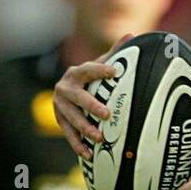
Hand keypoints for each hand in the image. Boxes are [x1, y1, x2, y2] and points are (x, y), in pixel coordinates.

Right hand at [53, 35, 133, 158]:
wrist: (66, 91)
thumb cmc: (90, 79)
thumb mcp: (99, 66)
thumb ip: (114, 53)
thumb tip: (131, 35)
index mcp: (76, 73)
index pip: (88, 69)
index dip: (101, 70)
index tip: (115, 72)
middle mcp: (65, 88)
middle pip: (78, 97)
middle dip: (91, 105)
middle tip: (107, 114)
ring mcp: (60, 105)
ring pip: (72, 118)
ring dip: (85, 128)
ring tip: (100, 137)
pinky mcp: (60, 120)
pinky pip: (68, 134)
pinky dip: (78, 145)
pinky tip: (89, 154)